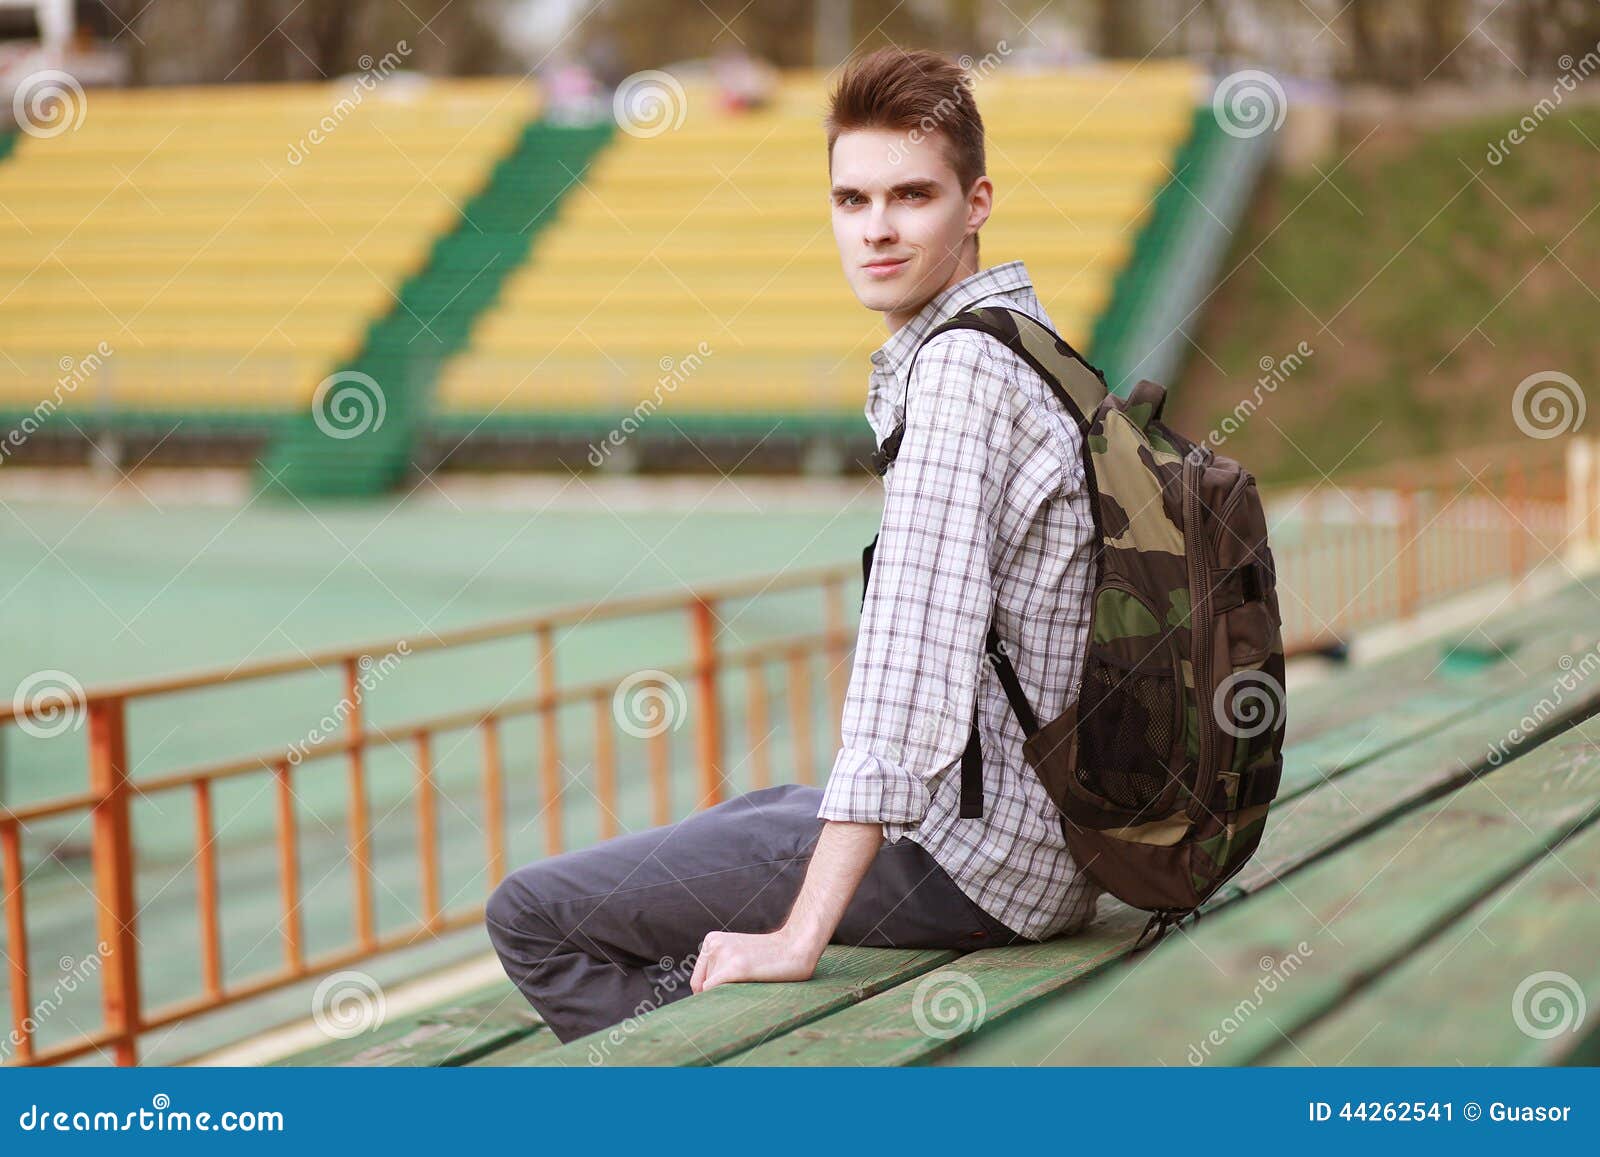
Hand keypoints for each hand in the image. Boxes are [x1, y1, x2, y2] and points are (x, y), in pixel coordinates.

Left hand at [689, 928, 822, 993]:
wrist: (798, 945)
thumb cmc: (771, 957)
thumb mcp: (738, 954)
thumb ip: (720, 969)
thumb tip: (702, 999)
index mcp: (712, 941)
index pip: (699, 981)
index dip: (713, 996)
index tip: (728, 1004)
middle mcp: (714, 946)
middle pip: (704, 987)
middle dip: (721, 996)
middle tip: (746, 994)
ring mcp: (723, 955)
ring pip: (712, 993)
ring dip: (729, 998)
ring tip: (754, 987)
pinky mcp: (735, 968)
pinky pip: (713, 993)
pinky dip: (721, 1004)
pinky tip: (743, 1000)